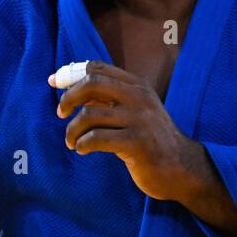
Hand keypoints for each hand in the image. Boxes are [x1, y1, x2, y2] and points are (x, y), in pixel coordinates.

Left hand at [50, 60, 204, 202]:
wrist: (182, 169)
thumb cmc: (149, 140)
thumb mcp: (133, 112)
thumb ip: (107, 99)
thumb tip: (69, 86)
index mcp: (137, 86)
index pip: (97, 67)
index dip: (70, 73)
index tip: (54, 82)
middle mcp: (139, 97)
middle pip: (92, 83)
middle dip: (68, 97)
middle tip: (61, 113)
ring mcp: (140, 120)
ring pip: (89, 114)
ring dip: (72, 130)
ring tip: (72, 142)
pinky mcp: (137, 143)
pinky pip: (97, 138)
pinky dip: (82, 144)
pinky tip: (82, 150)